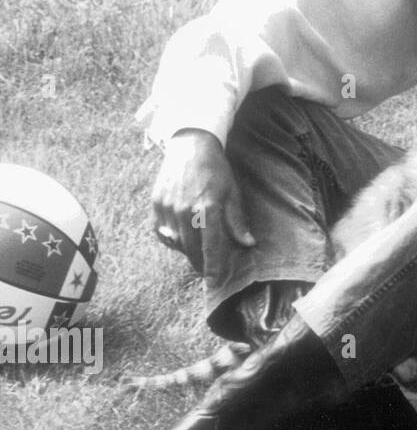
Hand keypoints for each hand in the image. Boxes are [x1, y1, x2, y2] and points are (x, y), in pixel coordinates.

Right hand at [151, 129, 254, 278]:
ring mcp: (167, 208)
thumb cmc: (216, 170)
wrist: (190, 147)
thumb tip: (247, 243)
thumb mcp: (232, 192)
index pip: (210, 247)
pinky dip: (171, 239)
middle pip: (191, 249)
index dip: (212, 267)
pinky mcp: (156, 205)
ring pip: (176, 242)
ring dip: (186, 250)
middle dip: (199, 261)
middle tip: (207, 269)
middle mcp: (184, 211)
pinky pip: (162, 232)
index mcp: (207, 208)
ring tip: (196, 249)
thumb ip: (236, 220)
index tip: (213, 282)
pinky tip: (181, 238)